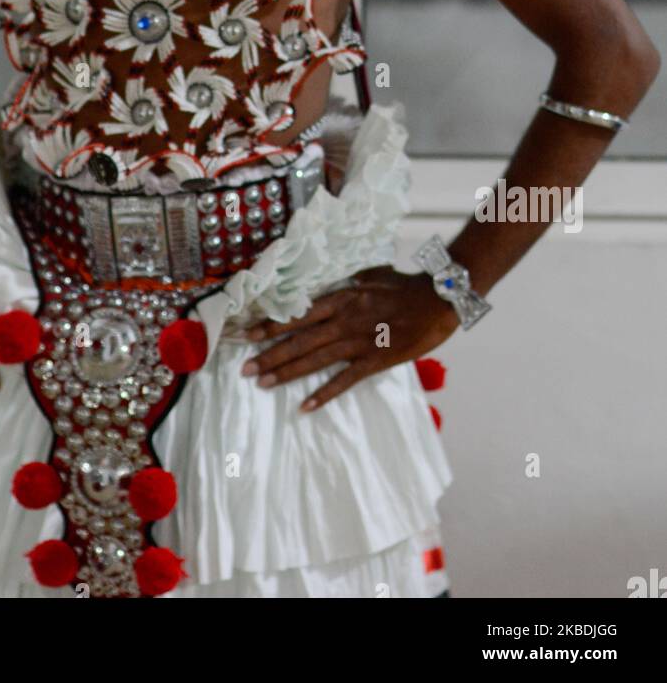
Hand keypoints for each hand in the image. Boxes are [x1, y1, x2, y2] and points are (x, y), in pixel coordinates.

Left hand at [239, 265, 457, 412]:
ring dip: (287, 373)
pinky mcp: (374, 361)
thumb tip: (327, 283)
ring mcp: (358, 342)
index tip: (248, 333)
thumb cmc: (404, 285)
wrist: (436, 301)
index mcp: (341, 298)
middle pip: (300, 341)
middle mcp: (344, 321)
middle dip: (270, 354)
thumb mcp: (370, 274)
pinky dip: (324, 394)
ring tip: (263, 383)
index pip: (298, 314)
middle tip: (245, 368)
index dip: (272, 325)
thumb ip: (347, 281)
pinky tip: (305, 407)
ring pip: (315, 361)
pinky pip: (344, 381)